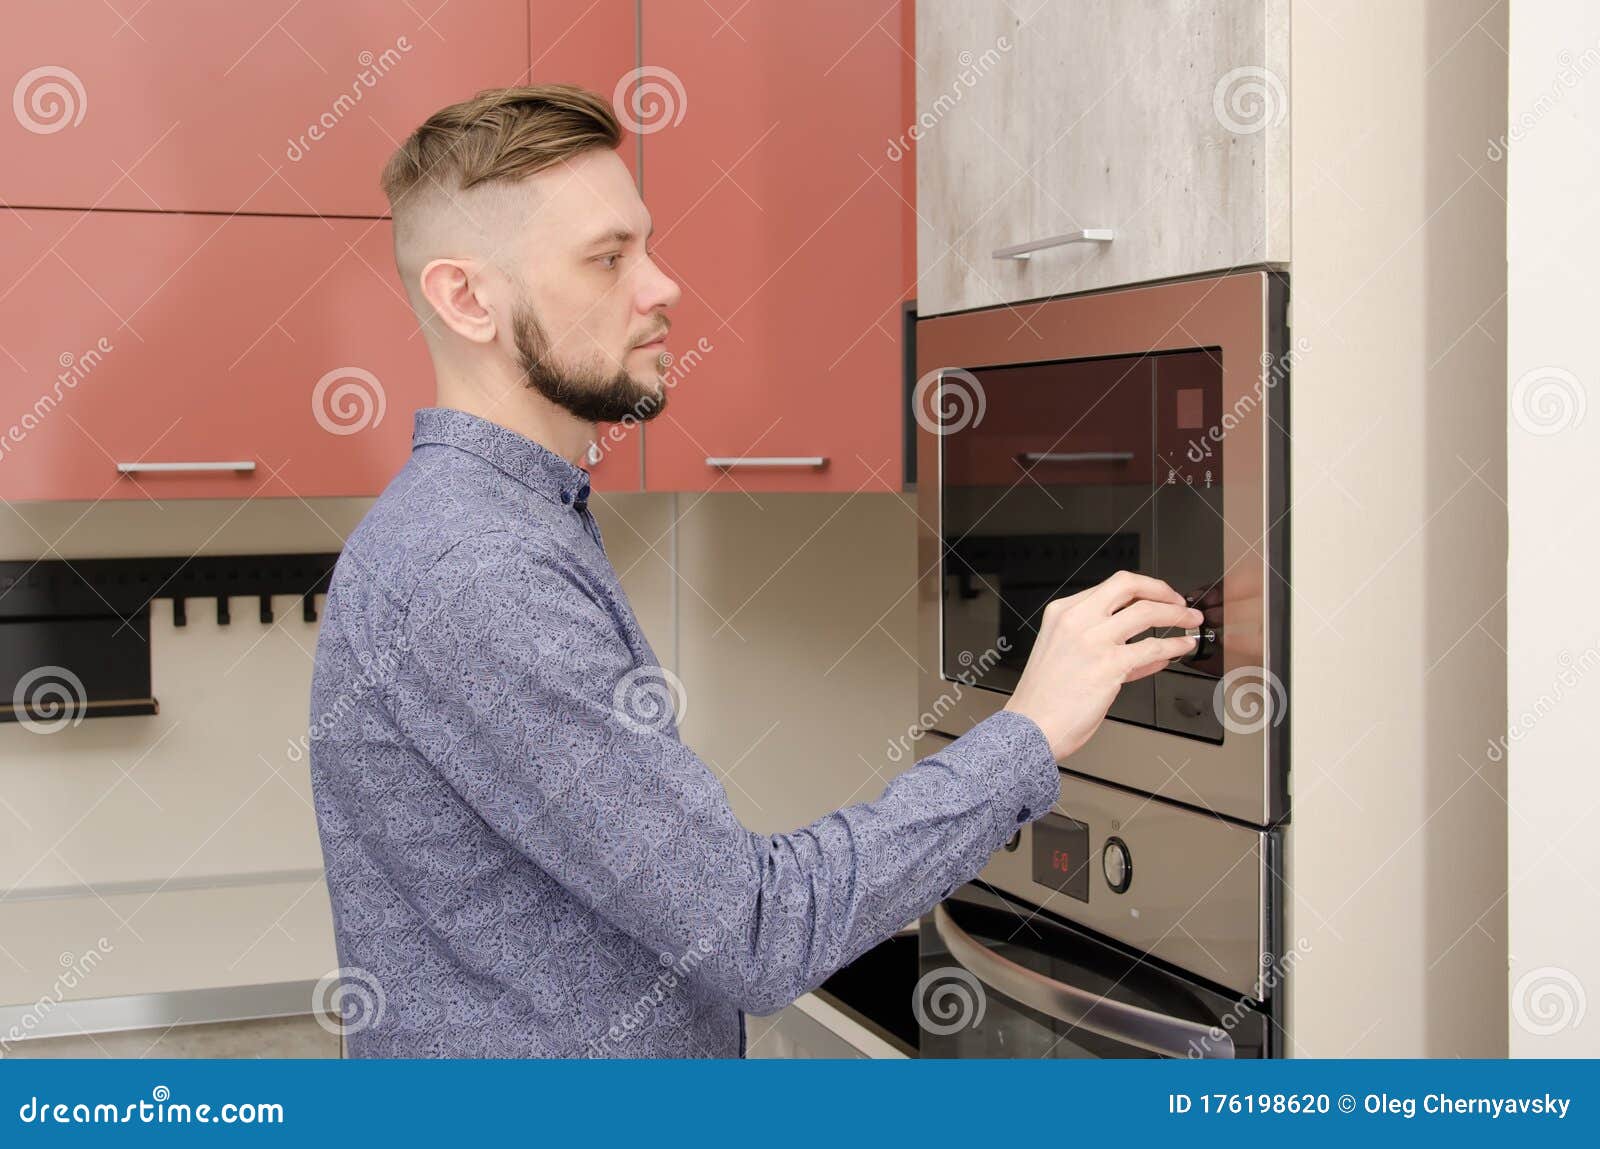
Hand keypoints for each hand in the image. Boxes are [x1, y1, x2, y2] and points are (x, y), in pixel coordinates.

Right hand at [1003, 570, 1201, 760]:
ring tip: (1190, 621)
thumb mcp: (1065, 655)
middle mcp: (1077, 620)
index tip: (1157, 597)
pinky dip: (1175, 646)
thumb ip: (1104, 644)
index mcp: (1062, 613)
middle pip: (1128, 585)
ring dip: (1176, 615)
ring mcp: (1093, 640)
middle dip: (1161, 590)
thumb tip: (1144, 645)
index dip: (1142, 589)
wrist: (1030, 728)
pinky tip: (1183, 647)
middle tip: (1177, 601)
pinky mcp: (1109, 664)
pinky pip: (1153, 647)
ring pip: (1146, 611)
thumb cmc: (1044, 700)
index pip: (1110, 587)